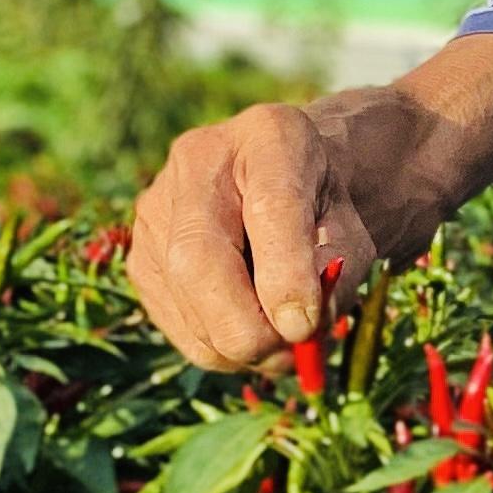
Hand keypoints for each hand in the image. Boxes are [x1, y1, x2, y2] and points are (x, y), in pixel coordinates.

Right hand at [126, 102, 378, 373]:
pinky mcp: (141, 258)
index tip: (304, 327)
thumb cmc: (322, 212)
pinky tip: (246, 327)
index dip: (285, 277)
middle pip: (199, 261)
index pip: (269, 209)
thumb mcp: (351, 230)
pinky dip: (217, 347)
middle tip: (291, 354)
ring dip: (238, 347)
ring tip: (278, 341)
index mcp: (268, 138)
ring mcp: (156, 209)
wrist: (286, 189)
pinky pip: (175, 326)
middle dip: (248, 329)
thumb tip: (297, 327)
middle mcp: (196, 163)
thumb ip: (336, 272)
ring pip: (183, 303)